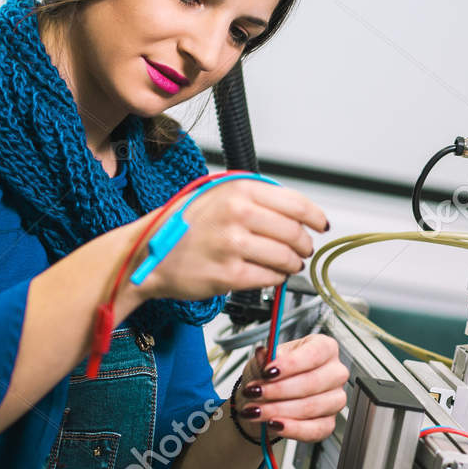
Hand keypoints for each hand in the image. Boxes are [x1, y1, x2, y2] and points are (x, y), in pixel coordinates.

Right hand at [129, 181, 328, 301]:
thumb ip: (252, 196)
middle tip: (302, 250)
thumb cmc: (180, 225)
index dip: (315, 217)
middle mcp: (237, 214)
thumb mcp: (215, 193)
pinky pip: (270, 278)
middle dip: (304, 245)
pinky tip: (268, 275)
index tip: (321, 225)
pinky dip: (275, 279)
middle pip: (295, 233)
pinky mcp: (228, 274)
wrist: (147, 253)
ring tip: (288, 265)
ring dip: (293, 264)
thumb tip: (293, 209)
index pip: (296, 203)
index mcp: (238, 189)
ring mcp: (233, 245)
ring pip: (286, 258)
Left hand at [232, 333, 347, 443]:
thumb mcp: (263, 360)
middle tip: (255, 393)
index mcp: (324, 348)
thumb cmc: (270, 376)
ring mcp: (335, 399)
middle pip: (312, 382)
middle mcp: (335, 373)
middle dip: (279, 390)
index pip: (315, 353)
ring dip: (279, 410)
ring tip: (256, 410)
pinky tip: (274, 424)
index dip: (291, 364)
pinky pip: (315, 429)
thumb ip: (264, 358)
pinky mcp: (329, 423)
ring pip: (311, 407)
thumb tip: (263, 354)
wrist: (264, 401)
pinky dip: (292, 429)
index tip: (268, 371)